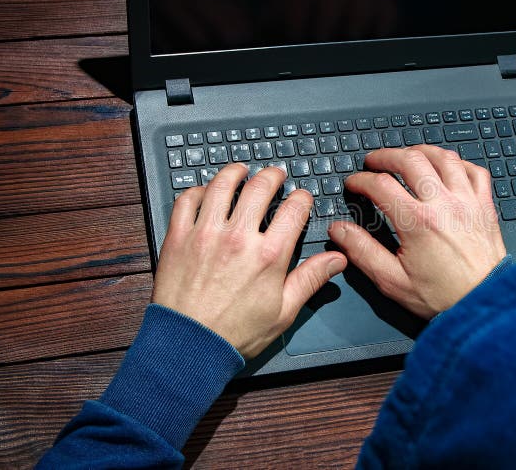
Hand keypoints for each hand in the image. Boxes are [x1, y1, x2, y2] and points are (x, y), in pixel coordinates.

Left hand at [152, 164, 346, 357]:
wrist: (188, 346)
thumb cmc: (236, 333)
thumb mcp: (284, 311)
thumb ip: (310, 279)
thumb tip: (337, 259)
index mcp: (269, 255)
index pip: (293, 209)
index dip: (302, 198)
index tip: (301, 198)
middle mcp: (238, 237)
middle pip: (259, 187)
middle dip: (272, 176)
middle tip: (275, 174)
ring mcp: (205, 234)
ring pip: (221, 186)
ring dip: (234, 172)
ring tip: (241, 170)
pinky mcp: (178, 238)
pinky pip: (187, 201)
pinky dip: (198, 190)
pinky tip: (206, 191)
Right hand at [328, 146, 506, 318]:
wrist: (483, 305)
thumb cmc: (443, 297)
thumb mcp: (392, 280)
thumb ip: (363, 251)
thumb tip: (340, 231)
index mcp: (417, 221)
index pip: (380, 185)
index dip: (361, 181)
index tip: (354, 184)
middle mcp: (443, 204)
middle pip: (410, 160)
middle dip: (386, 156)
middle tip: (374, 161)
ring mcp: (467, 202)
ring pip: (444, 158)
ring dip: (421, 151)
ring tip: (407, 155)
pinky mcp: (485, 207)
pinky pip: (475, 171)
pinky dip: (459, 163)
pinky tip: (448, 167)